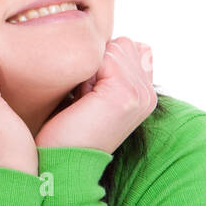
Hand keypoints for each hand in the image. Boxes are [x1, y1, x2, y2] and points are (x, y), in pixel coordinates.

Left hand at [35, 37, 155, 153]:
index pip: (128, 47)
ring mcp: (139, 94)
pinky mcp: (125, 94)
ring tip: (81, 101)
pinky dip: (84, 75)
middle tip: (82, 99)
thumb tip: (122, 42)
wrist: (59, 163)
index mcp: (144, 93)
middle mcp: (147, 94)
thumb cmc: (64, 130)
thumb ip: (109, 70)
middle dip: (94, 65)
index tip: (87, 95)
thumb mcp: (91, 95)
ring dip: (87, 70)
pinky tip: (80, 101)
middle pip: (120, 44)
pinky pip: (103, 57)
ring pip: (112, 48)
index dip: (100, 64)